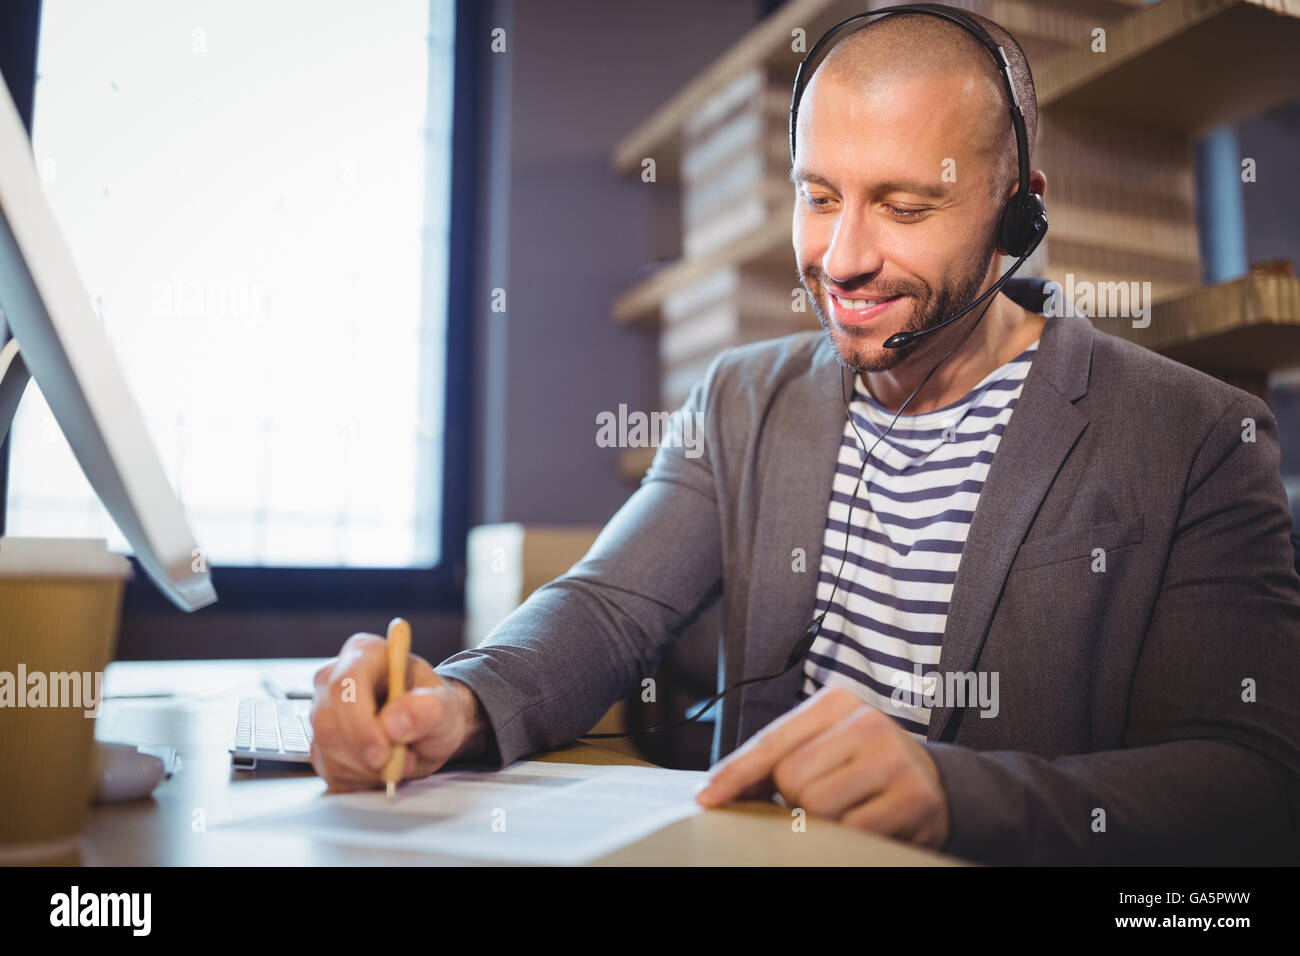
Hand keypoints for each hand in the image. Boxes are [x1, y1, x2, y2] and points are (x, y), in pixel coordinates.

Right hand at [309, 632, 487, 791]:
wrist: (429, 728)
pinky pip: (329, 769)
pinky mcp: (321, 744)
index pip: (345, 684)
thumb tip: (395, 722)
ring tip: (400, 760)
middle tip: (396, 766)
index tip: (381, 754)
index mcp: (365, 653)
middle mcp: (334, 678)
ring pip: (325, 748)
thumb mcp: (446, 707)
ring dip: (365, 769)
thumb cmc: (434, 708)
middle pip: (327, 720)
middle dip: (362, 753)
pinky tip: (382, 768)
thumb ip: (428, 710)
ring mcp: (323, 712)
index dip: (359, 722)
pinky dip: (359, 779)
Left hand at [693, 685, 949, 848]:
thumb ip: (776, 761)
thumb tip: (719, 789)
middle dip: (793, 801)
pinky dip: (848, 838)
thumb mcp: (822, 749)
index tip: (707, 798)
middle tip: (816, 803)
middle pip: (792, 778)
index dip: (736, 773)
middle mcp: (867, 721)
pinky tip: (865, 824)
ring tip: (845, 811)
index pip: (772, 741)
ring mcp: (894, 757)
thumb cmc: (862, 767)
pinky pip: (852, 831)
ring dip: (821, 822)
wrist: (934, 784)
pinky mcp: (914, 797)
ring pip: (818, 806)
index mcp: (836, 702)